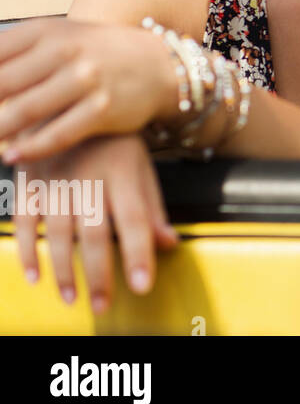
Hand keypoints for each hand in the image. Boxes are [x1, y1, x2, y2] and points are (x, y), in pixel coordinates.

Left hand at [0, 18, 176, 163]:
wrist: (158, 65)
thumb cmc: (98, 54)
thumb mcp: (59, 39)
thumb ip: (16, 56)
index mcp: (46, 31)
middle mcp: (65, 51)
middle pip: (0, 85)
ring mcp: (86, 79)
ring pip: (23, 111)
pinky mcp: (103, 108)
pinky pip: (57, 134)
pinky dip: (30, 148)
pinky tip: (11, 155)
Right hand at [14, 135, 177, 312]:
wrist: (70, 99)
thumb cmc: (112, 140)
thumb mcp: (141, 166)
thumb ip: (152, 207)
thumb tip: (168, 244)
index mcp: (123, 171)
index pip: (134, 219)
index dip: (138, 254)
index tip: (141, 285)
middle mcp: (89, 176)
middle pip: (93, 232)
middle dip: (98, 274)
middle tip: (103, 304)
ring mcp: (55, 178)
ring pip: (57, 232)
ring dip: (63, 270)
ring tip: (71, 298)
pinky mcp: (29, 181)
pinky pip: (26, 221)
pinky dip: (28, 251)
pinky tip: (35, 276)